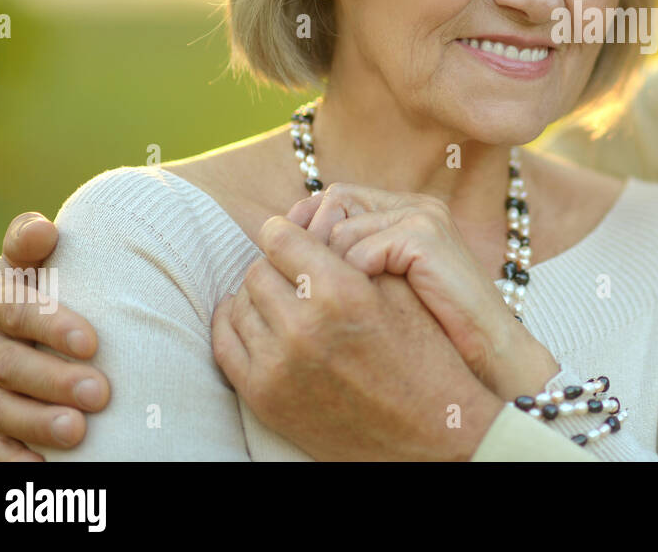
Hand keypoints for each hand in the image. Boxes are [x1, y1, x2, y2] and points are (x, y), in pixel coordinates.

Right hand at [0, 213, 110, 459]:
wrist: (36, 319)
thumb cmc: (52, 282)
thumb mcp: (38, 258)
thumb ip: (32, 240)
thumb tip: (41, 231)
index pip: (19, 312)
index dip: (53, 326)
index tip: (93, 342)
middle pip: (14, 367)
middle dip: (55, 381)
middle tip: (101, 393)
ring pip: (2, 409)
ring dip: (38, 422)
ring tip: (79, 431)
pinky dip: (13, 457)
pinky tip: (42, 466)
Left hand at [211, 214, 504, 460]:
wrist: (430, 432)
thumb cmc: (423, 356)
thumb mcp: (400, 294)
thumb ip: (351, 254)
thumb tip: (307, 226)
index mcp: (340, 291)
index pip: (281, 238)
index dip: (285, 233)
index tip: (287, 236)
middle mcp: (303, 326)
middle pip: (258, 271)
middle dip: (275, 268)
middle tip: (293, 274)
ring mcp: (278, 365)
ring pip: (239, 305)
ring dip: (259, 299)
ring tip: (282, 302)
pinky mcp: (263, 397)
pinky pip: (226, 344)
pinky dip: (237, 327)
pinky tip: (257, 323)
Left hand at [289, 183, 559, 400]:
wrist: (488, 362)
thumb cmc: (433, 338)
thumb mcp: (388, 293)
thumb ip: (353, 263)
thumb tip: (286, 253)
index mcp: (406, 213)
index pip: (333, 199)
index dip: (301, 228)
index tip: (277, 264)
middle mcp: (414, 206)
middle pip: (331, 205)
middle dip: (304, 248)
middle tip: (292, 291)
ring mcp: (421, 217)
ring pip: (339, 232)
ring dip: (325, 276)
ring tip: (324, 313)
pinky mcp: (425, 236)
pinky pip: (360, 253)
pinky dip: (351, 286)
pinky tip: (354, 319)